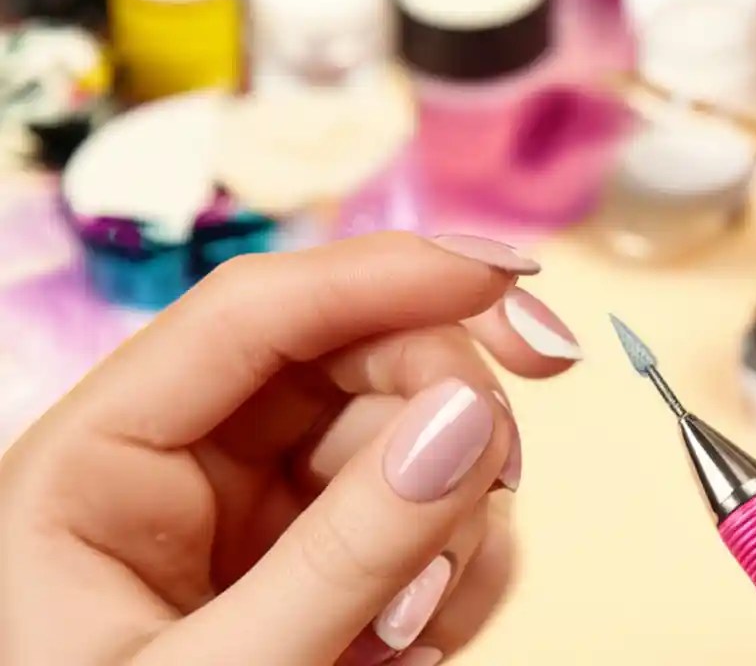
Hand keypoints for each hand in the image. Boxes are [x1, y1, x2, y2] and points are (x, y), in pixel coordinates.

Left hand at [0, 233, 581, 665]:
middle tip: (501, 475)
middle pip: (355, 359)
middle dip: (445, 407)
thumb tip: (468, 419)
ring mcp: (268, 517)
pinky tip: (420, 643)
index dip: (388, 273)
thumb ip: (342, 556)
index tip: (508, 279)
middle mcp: (189, 470)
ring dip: (453, 518)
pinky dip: (457, 570)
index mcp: (100, 465)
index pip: (256, 313)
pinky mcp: (329, 564)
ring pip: (411, 437)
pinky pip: (429, 516)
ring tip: (415, 632)